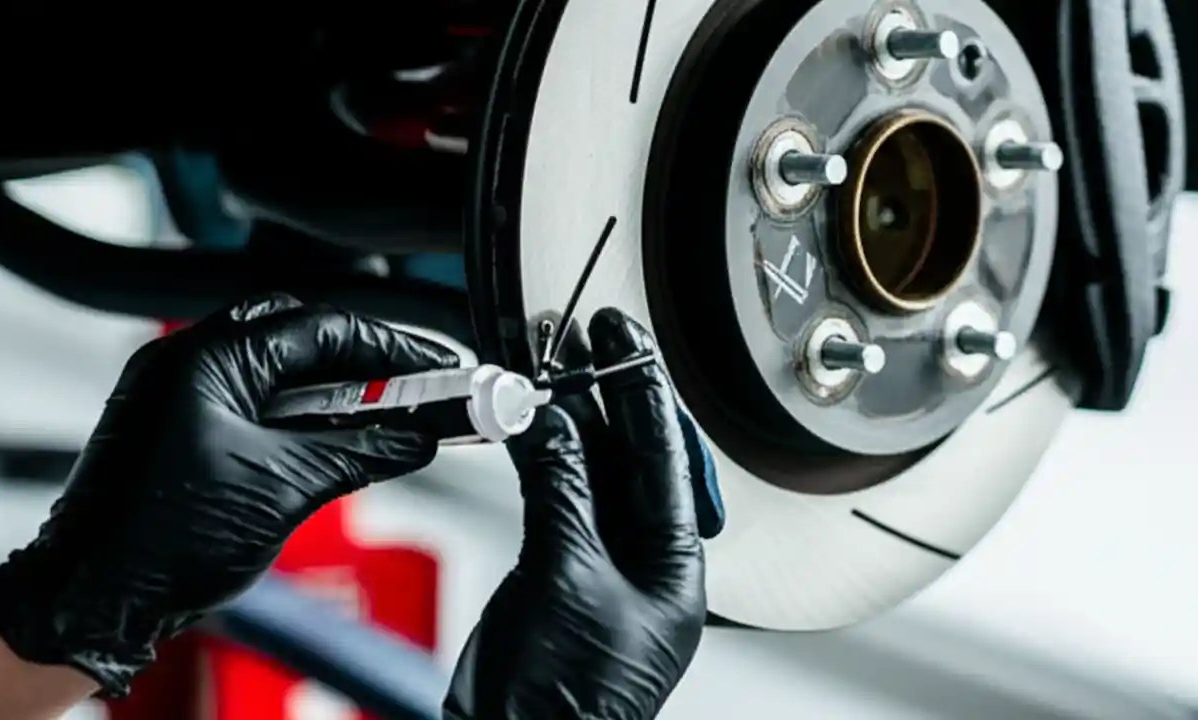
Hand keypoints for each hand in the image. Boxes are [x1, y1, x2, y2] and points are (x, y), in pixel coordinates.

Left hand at [0, 293, 457, 696]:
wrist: (94, 601)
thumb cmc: (163, 542)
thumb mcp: (287, 488)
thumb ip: (361, 453)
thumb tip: (415, 439)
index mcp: (209, 360)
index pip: (321, 329)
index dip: (390, 348)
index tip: (436, 368)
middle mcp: (190, 366)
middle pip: (301, 340)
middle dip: (365, 363)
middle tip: (417, 387)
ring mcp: (182, 397)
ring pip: (281, 374)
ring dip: (337, 395)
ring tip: (391, 418)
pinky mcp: (181, 430)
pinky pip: (258, 406)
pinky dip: (305, 420)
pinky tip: (343, 443)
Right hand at [445, 309, 706, 719]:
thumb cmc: (566, 701)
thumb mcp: (567, 577)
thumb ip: (560, 490)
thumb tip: (549, 421)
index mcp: (674, 566)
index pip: (666, 457)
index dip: (644, 392)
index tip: (626, 342)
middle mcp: (643, 559)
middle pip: (629, 457)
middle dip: (606, 396)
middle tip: (585, 339)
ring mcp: (599, 563)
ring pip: (588, 472)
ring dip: (566, 421)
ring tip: (545, 365)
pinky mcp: (556, 569)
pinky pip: (555, 497)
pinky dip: (538, 458)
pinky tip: (522, 423)